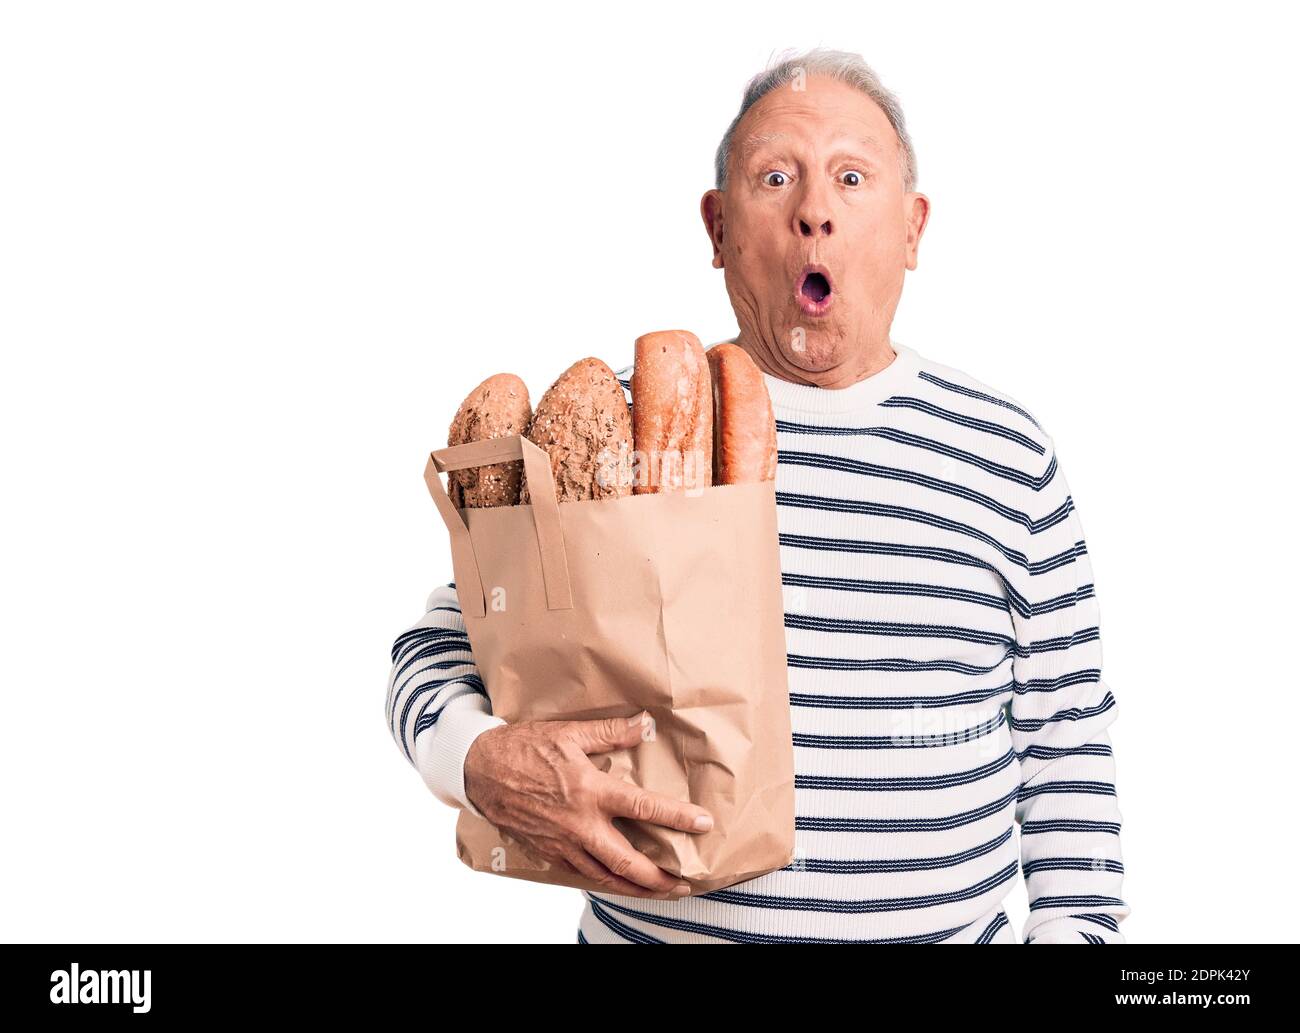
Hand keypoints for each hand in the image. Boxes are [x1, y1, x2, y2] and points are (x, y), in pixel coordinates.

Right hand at [463, 711, 712, 898]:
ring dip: (636, 888)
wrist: (478, 770)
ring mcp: (563, 843)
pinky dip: (605, 881)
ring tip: (660, 892)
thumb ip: (611, 733)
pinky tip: (618, 882)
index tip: (703, 823)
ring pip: (606, 876)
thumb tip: (644, 725)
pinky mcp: (548, 852)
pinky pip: (582, 873)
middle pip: (628, 862)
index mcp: (590, 791)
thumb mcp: (569, 733)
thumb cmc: (522, 748)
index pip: (643, 807)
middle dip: (660, 878)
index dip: (676, 817)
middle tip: (685, 883)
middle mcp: (580, 824)